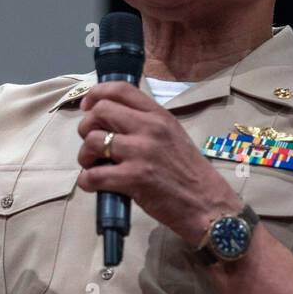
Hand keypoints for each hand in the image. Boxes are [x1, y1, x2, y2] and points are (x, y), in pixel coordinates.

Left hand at [75, 81, 241, 246]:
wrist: (207, 204)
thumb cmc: (188, 172)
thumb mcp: (172, 136)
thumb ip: (145, 124)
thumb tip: (110, 120)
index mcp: (159, 115)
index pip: (120, 89)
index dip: (95, 95)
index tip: (87, 108)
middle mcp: (150, 128)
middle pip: (100, 111)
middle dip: (86, 127)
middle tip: (92, 144)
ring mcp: (142, 152)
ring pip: (93, 140)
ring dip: (85, 155)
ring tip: (93, 166)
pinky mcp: (134, 178)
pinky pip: (94, 175)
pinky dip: (86, 181)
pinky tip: (94, 184)